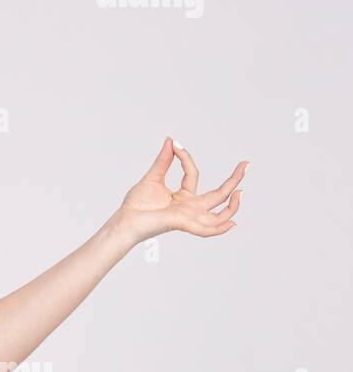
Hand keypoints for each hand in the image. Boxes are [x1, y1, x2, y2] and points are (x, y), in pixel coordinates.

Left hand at [111, 138, 245, 243]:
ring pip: (218, 215)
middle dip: (234, 180)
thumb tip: (171, 141)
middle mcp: (189, 208)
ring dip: (232, 206)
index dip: (186, 158)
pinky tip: (232, 222)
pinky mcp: (182, 223)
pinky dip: (219, 228)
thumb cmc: (136, 205)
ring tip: (240, 190)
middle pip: (218, 195)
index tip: (177, 145)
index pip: (193, 175)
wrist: (124, 220)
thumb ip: (163, 161)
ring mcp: (188, 216)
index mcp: (183, 197)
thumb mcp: (152, 178)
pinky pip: (205, 230)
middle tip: (246, 164)